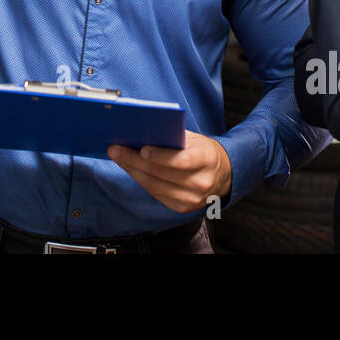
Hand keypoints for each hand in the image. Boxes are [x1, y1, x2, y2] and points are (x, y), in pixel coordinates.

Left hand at [108, 131, 230, 213]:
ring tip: (118, 157)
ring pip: (154, 185)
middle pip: (162, 173)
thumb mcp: (195, 139)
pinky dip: (141, 180)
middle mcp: (200, 182)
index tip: (142, 148)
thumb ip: (174, 137)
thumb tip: (143, 131)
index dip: (161, 156)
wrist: (223, 176)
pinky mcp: (182, 208)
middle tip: (115, 149)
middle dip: (134, 161)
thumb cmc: (204, 152)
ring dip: (132, 170)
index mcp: (207, 160)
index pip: (182, 160)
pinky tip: (130, 169)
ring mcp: (191, 199)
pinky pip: (155, 193)